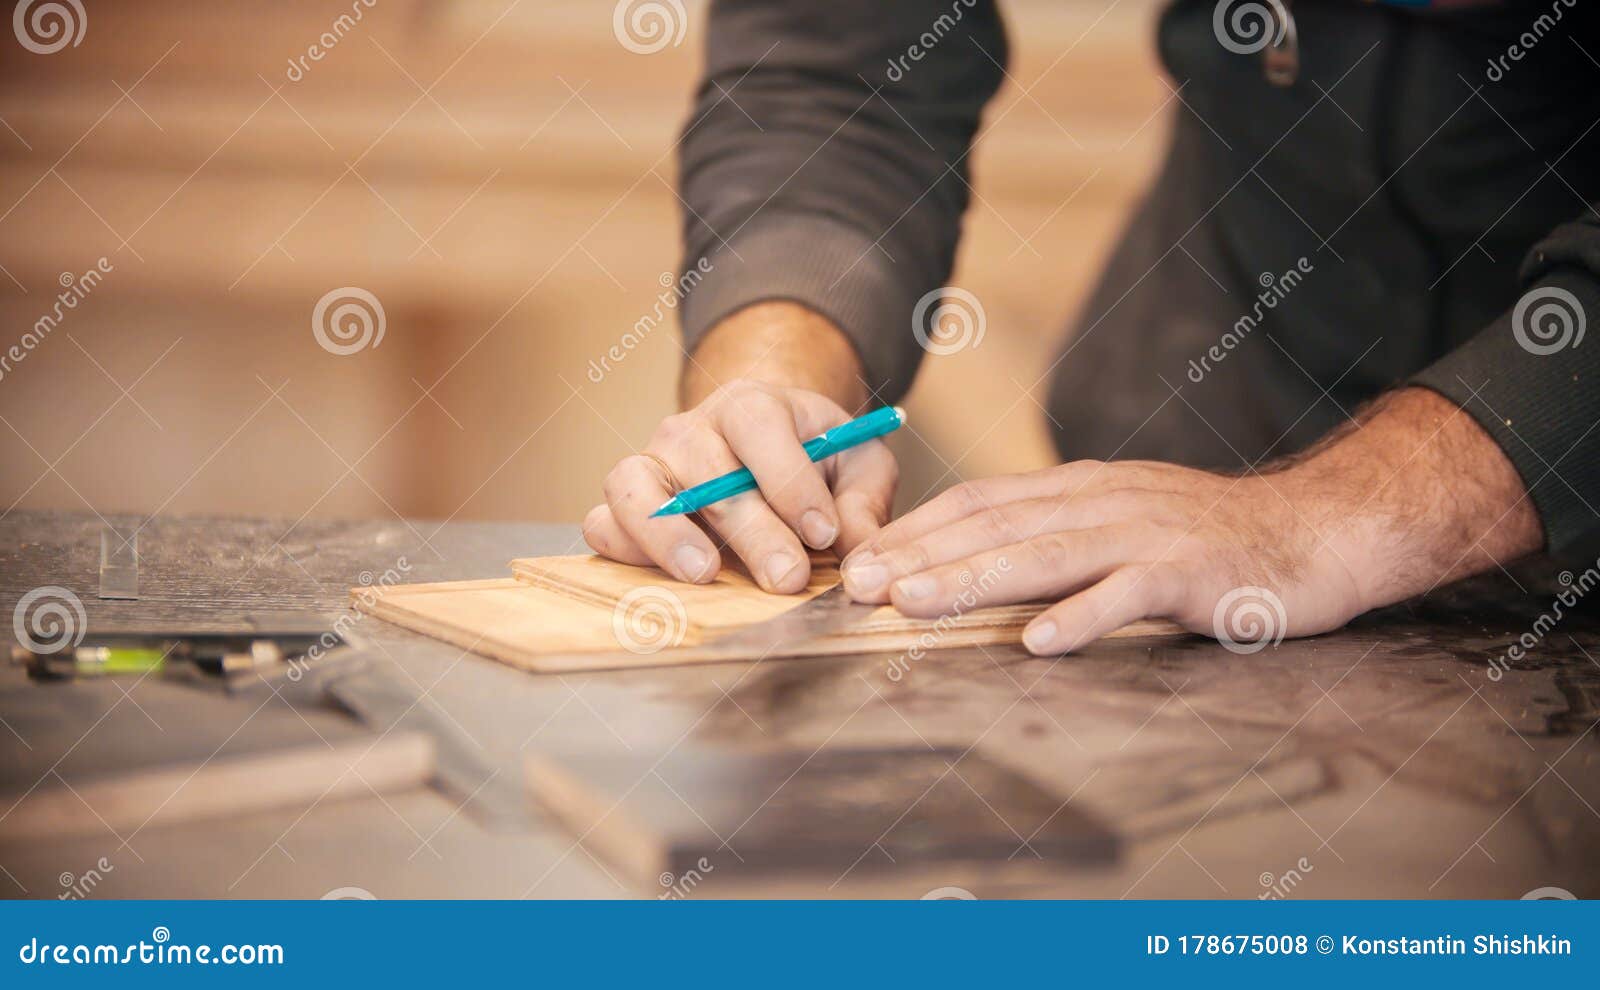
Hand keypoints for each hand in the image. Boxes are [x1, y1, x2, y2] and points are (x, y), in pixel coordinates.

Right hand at [583, 379, 897, 591]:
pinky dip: (623, 548)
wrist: (765, 452)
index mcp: (751, 405)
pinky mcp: (624, 506)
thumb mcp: (857, 465)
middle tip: (786, 577)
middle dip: (750, 528)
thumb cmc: (815, 459)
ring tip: (705, 573)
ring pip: (635, 486)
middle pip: (706, 468)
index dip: (790, 479)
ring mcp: (650, 464)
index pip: (760, 425)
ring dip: (666, 532)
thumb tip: (857, 546)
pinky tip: (661, 577)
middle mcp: (691, 428)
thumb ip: (863, 500)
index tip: (823, 532)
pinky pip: (603, 522)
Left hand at [839, 389, 1541, 653]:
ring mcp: (1147, 533)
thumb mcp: (1122, 524)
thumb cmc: (1212, 540)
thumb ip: (1057, 538)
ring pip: (1047, 553)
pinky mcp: (1193, 571)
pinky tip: (1041, 643)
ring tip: (919, 605)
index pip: (980, 501)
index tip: (861, 562)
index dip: (917, 530)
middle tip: (861, 588)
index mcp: (1080, 490)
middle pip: (997, 524)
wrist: (1319, 529)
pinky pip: (1130, 594)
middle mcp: (1103, 501)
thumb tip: (975, 566)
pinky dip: (1084, 616)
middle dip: (923, 556)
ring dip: (976, 579)